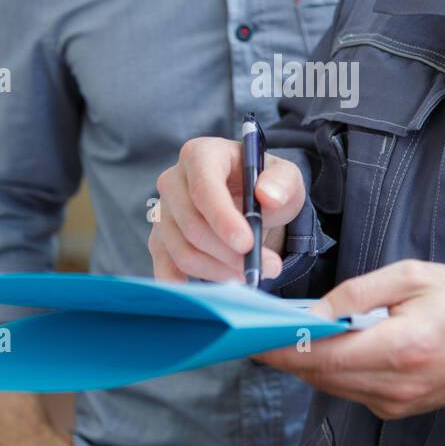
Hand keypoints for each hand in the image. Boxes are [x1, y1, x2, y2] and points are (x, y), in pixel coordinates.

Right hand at [150, 135, 305, 281]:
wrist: (249, 201)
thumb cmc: (264, 184)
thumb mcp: (285, 177)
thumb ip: (283, 182)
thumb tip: (267, 196)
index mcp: (200, 154)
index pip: (204, 189)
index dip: (223, 219)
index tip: (247, 244)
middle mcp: (173, 180)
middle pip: (192, 225)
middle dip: (229, 253)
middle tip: (267, 267)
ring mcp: (161, 212)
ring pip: (183, 251)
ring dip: (220, 271)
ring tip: (253, 274)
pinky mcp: (159, 240)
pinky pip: (166, 267)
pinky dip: (187, 284)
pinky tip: (211, 291)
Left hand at [254, 260, 444, 418]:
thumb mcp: (412, 276)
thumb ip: (358, 292)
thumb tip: (315, 313)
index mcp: (400, 347)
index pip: (324, 355)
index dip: (282, 348)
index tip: (251, 336)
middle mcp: (395, 384)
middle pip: (319, 375)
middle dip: (284, 353)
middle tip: (254, 330)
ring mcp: (394, 403)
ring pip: (329, 386)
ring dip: (304, 362)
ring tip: (281, 335)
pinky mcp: (394, 409)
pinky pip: (348, 390)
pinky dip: (330, 370)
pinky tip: (322, 348)